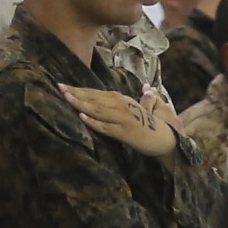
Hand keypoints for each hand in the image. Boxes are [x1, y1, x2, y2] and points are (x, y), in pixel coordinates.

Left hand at [62, 84, 178, 157]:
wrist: (168, 141)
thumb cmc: (154, 126)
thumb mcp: (147, 110)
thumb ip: (143, 99)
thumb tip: (148, 88)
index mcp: (124, 100)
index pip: (98, 93)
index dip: (80, 89)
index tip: (64, 86)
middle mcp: (123, 106)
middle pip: (95, 98)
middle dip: (76, 93)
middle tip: (59, 87)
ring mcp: (123, 119)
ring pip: (98, 110)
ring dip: (81, 104)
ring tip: (67, 98)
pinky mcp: (125, 132)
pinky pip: (106, 127)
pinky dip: (94, 122)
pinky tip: (82, 117)